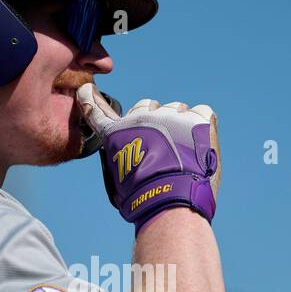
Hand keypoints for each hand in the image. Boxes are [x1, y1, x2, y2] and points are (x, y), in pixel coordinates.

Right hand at [76, 84, 220, 232]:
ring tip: (185, 153)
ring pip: (178, 111)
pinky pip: (203, 113)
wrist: (171, 200)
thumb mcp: (117, 181)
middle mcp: (144, 117)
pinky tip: (202, 145)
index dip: (91, 101)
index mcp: (119, 132)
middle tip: (163, 147)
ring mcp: (173, 115)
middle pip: (149, 107)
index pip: (99, 113)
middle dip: (154, 122)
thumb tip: (125, 153)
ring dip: (180, 126)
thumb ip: (119, 158)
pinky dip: (203, 126)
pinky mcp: (199, 119)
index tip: (86, 91)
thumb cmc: (142, 200)